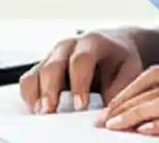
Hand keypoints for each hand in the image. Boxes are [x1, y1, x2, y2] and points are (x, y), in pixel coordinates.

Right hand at [18, 30, 143, 113]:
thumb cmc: (120, 60)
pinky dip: (30, 96)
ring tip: (41, 113)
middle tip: (50, 111)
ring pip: (37, 72)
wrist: (113, 44)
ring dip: (36, 94)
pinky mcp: (43, 67)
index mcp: (92, 42)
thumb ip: (118, 92)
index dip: (79, 83)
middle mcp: (69, 46)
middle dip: (50, 90)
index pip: (81, 60)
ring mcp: (53, 55)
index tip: (80, 106)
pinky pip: (29, 80)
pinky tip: (37, 110)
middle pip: (53, 65)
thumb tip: (106, 116)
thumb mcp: (129, 71)